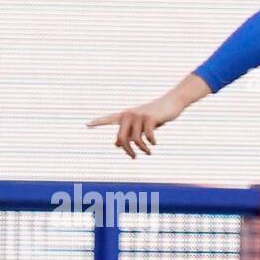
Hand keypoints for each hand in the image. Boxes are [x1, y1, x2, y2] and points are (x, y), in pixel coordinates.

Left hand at [87, 75, 208, 158]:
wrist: (172, 102)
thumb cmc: (155, 114)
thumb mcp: (140, 125)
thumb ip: (128, 133)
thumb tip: (116, 144)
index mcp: (125, 116)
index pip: (109, 119)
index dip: (98, 122)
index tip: (87, 124)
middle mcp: (129, 115)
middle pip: (122, 138)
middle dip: (128, 150)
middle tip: (134, 157)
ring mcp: (139, 115)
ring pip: (135, 139)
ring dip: (143, 149)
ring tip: (149, 152)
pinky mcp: (150, 118)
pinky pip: (147, 136)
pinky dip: (151, 142)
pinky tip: (155, 143)